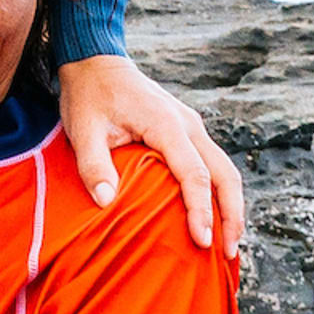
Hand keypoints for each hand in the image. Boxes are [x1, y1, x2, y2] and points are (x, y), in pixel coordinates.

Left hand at [55, 52, 245, 251]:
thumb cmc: (89, 95)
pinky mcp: (187, 129)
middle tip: (227, 253)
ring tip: (227, 243)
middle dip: (231, 215)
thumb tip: (106, 201)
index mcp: (167, 124)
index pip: (194, 174)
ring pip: (225, 168)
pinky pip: (212, 163)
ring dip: (231, 205)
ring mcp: (191, 125)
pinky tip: (213, 214)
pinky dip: (219, 191)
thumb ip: (93, 164)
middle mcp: (188, 124)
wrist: (96, 60)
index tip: (202, 242)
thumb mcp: (82, 129)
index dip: (201, 210)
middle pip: (224, 173)